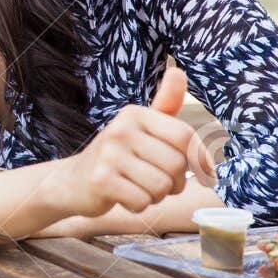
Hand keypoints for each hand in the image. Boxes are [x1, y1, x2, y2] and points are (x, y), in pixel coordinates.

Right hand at [59, 67, 195, 216]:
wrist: (72, 180)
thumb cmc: (117, 156)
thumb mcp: (141, 127)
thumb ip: (165, 104)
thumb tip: (178, 71)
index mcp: (135, 114)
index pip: (185, 136)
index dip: (200, 159)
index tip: (205, 173)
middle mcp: (121, 129)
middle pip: (176, 164)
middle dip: (176, 182)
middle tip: (160, 183)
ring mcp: (108, 154)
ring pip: (161, 186)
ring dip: (157, 196)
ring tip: (141, 189)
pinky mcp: (101, 181)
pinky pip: (142, 201)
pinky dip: (139, 206)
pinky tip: (126, 198)